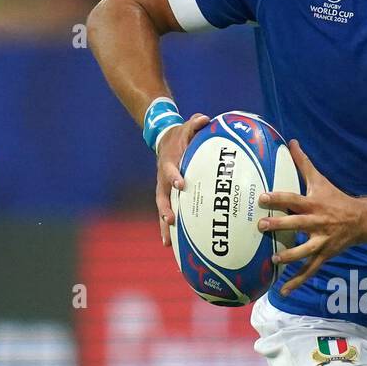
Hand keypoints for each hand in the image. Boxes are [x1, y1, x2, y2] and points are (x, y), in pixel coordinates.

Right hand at [155, 114, 209, 244]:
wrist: (164, 140)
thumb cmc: (180, 136)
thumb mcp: (186, 127)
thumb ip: (195, 124)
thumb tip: (204, 118)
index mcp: (169, 164)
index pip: (170, 171)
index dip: (174, 177)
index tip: (181, 184)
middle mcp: (163, 180)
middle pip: (162, 197)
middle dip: (165, 210)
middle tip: (170, 222)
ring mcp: (164, 190)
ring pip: (163, 210)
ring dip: (164, 227)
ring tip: (167, 244)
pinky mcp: (168, 198)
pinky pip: (169, 214)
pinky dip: (169, 229)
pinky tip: (173, 246)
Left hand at [257, 141, 363, 294]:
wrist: (361, 221)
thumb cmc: (336, 199)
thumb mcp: (321, 180)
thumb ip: (303, 163)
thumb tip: (291, 141)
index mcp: (314, 204)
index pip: (294, 200)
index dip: (279, 198)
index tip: (262, 198)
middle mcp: (318, 223)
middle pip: (298, 224)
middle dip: (280, 226)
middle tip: (262, 226)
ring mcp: (321, 241)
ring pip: (305, 251)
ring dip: (290, 256)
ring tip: (274, 259)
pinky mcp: (324, 256)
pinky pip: (309, 270)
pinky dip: (296, 281)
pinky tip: (283, 291)